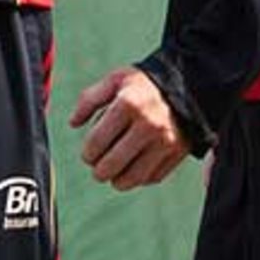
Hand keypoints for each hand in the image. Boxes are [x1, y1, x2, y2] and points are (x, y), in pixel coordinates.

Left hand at [69, 66, 189, 190]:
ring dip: (116, 179)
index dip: (87, 153)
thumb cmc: (143, 84)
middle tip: (97, 165)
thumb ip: (89, 99)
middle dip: (98, 170)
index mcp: (128, 104)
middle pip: (111, 165)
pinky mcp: (176, 152)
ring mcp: (164, 141)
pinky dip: (138, 177)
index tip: (88, 154)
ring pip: (131, 178)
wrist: (186, 85)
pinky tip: (134, 166)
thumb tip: (72, 123)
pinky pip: (151, 178)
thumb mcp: (114, 80)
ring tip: (113, 171)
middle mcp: (147, 125)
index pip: (97, 142)